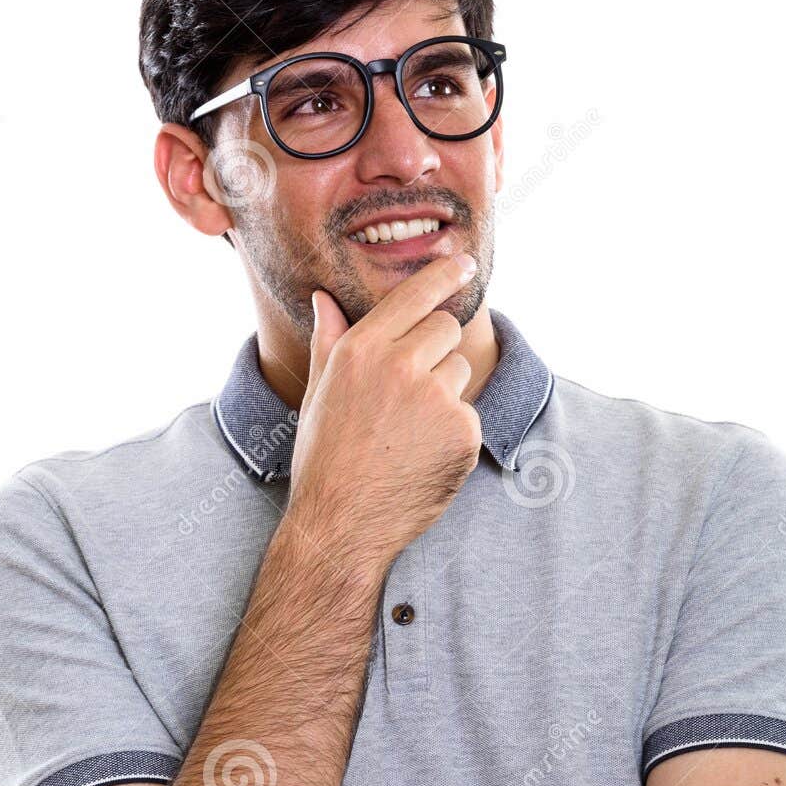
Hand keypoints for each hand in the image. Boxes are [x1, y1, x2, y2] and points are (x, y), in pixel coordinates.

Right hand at [288, 253, 481, 572]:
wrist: (342, 524)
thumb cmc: (324, 461)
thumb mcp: (317, 395)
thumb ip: (329, 342)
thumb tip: (323, 299)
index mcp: (360, 350)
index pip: (414, 295)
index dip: (444, 274)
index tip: (462, 262)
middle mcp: (399, 364)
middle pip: (446, 329)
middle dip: (436, 351)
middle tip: (410, 395)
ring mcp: (435, 397)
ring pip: (460, 372)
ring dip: (445, 394)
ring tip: (408, 434)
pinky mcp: (462, 430)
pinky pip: (468, 415)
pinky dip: (453, 434)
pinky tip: (422, 458)